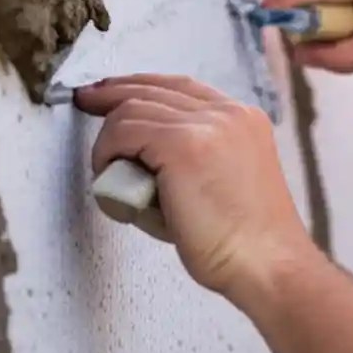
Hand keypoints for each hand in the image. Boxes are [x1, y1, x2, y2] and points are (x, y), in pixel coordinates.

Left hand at [74, 74, 316, 296]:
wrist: (267, 265)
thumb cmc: (244, 243)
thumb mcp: (225, 180)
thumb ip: (195, 156)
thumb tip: (141, 157)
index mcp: (243, 119)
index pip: (182, 86)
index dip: (141, 87)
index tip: (111, 96)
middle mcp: (228, 113)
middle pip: (155, 87)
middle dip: (113, 92)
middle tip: (86, 101)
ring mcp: (207, 124)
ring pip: (133, 108)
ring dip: (110, 139)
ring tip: (108, 171)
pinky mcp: (182, 144)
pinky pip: (124, 132)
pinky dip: (107, 153)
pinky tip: (109, 177)